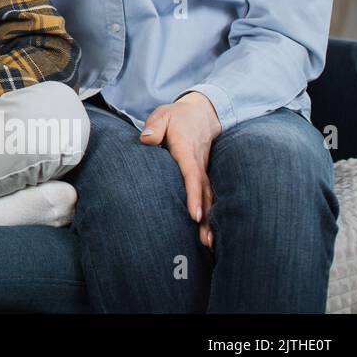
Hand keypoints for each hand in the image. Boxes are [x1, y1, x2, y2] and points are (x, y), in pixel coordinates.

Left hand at [140, 91, 221, 248]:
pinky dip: (210, 212)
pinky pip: (208, 195)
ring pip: (208, 197)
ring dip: (210, 220)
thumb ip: (154, 127)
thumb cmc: (177, 116)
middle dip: (206, 217)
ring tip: (208, 243)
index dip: (193, 195)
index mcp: (187, 150)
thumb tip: (146, 140)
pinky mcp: (204, 174)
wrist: (202, 112)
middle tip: (205, 241)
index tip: (194, 215)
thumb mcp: (162, 115)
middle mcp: (199, 163)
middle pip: (204, 193)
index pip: (192, 175)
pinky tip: (208, 231)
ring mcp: (204, 169)